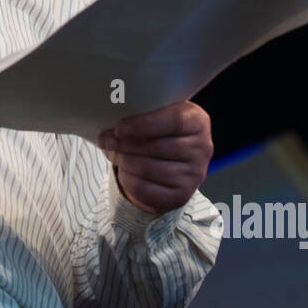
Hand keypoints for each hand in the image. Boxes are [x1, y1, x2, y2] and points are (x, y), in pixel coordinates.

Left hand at [98, 100, 212, 215]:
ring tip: (111, 152)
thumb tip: (112, 115)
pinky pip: (144, 188)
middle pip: (156, 147)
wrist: (175, 163)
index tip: (119, 128)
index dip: (143, 124)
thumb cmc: (162, 132)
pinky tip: (123, 169)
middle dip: (123, 144)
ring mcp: (193, 175)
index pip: (173, 121)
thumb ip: (144, 112)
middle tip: (105, 139)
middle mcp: (202, 148)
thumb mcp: (160, 114)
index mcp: (198, 121)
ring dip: (122, 159)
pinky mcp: (181, 195)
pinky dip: (127, 178)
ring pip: (146, 168)